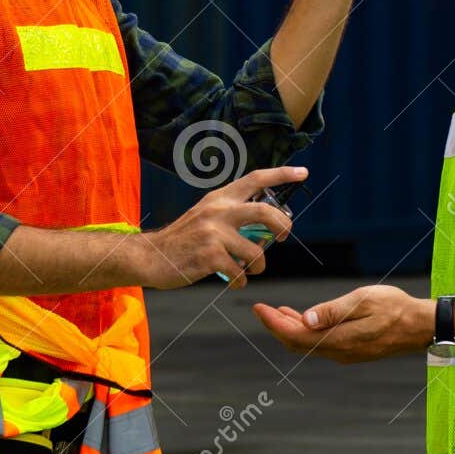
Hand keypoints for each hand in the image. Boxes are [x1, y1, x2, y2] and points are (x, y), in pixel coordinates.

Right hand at [137, 166, 305, 289]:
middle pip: (265, 212)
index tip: (303, 172)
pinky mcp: (209, 256)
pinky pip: (240, 273)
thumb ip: (231, 213)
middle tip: (282, 237)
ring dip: (259, 265)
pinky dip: (242, 281)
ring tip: (251, 270)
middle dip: (282, 226)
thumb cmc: (183, 239)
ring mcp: (213, 233)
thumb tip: (266, 222)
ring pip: (256, 252)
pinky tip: (235, 281)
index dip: (282, 174)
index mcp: (220, 198)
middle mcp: (218, 210)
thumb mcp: (206, 214)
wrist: (151, 256)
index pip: (256, 179)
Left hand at [251, 284, 431, 362]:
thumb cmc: (395, 308)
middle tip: (261, 309)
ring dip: (290, 329)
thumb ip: (333, 311)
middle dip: (276, 327)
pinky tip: (302, 318)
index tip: (259, 308)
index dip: (274, 324)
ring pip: (307, 345)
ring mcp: (345, 353)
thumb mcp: (363, 301)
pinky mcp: (351, 350)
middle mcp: (339, 352)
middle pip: (297, 344)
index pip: (296, 336)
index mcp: (339, 340)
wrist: (420, 325)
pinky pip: (319, 344)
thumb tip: (305, 320)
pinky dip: (305, 332)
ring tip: (276, 312)